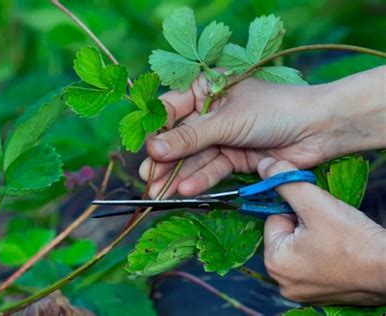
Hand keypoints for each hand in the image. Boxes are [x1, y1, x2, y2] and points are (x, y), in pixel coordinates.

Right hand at [140, 67, 385, 197]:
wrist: (318, 129)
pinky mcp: (234, 157)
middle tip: (147, 179)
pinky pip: (212, 169)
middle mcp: (211, 113)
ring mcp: (222, 137)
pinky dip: (200, 180)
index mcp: (206, 89)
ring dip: (178, 175)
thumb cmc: (273, 110)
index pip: (171, 109)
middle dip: (164, 160)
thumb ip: (190, 137)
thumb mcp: (226, 121)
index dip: (156, 130)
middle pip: (180, 138)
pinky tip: (185, 190)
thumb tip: (153, 148)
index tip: (144, 150)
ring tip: (159, 193)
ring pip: (194, 157)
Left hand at [258, 157, 385, 304]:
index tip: (318, 216)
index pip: (274, 219)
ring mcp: (301, 290)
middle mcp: (282, 282)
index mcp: (274, 263)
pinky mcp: (320, 293)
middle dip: (305, 224)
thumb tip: (263, 166)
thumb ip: (285, 181)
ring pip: (300, 247)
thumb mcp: (314, 203)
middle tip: (330, 227)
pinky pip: (313, 262)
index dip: (296, 211)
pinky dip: (325, 253)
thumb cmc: (353, 239)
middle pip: (286, 234)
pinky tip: (341, 252)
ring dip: (315, 237)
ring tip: (337, 240)